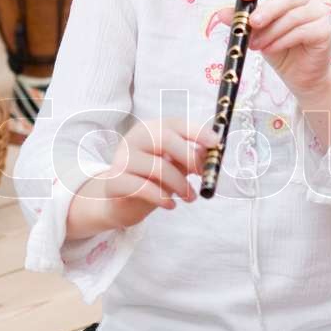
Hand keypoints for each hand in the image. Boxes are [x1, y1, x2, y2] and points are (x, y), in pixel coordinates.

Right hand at [65, 116, 217, 238]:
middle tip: (203, 175)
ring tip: (191, 198)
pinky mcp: (114, 181)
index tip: (216, 143)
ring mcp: (121, 159)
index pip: (175, 124)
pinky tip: (170, 206)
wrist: (118, 203)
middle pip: (164, 139)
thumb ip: (188, 158)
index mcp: (149, 130)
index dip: (197, 131)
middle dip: (189, 157)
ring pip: (157, 167)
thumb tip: (211, 152)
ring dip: (181, 185)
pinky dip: (162, 198)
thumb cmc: (149, 180)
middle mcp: (134, 140)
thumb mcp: (172, 166)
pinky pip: (142, 188)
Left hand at [215, 0, 330, 104]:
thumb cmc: (281, 50)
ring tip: (256, 45)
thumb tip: (221, 14)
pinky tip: (270, 49)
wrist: (301, 76)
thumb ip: (242, 21)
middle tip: (250, 23)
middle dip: (265, 11)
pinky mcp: (325, 30)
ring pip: (292, 17)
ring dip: (270, 32)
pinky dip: (282, 41)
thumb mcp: (257, 33)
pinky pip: (301, 32)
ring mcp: (319, 12)